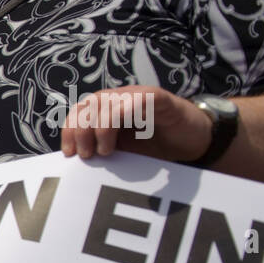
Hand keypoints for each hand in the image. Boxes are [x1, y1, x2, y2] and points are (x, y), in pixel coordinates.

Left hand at [60, 85, 212, 162]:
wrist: (195, 140)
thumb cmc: (157, 147)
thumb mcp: (123, 152)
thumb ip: (101, 152)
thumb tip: (75, 166)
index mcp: (106, 110)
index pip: (79, 112)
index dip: (69, 130)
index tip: (69, 154)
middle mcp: (119, 99)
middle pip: (87, 105)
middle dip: (79, 130)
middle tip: (85, 155)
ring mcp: (137, 96)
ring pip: (105, 102)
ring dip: (97, 128)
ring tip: (103, 152)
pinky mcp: (157, 98)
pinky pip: (134, 101)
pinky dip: (120, 119)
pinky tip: (120, 140)